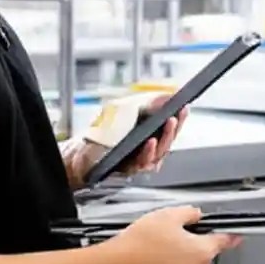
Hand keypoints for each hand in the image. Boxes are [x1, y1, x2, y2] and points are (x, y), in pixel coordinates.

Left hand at [64, 95, 186, 187]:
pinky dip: (149, 152)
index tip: (185, 107)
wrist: (79, 152)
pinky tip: (151, 142)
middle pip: (169, 139)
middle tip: (178, 116)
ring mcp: (141, 159)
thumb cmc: (102, 131)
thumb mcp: (126, 107)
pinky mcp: (133, 169)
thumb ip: (149, 101)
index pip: (170, 124)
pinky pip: (146, 163)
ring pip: (161, 152)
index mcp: (149, 130)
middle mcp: (148, 146)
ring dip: (166, 138)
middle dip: (175, 127)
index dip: (180, 117)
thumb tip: (170, 94)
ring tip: (168, 124)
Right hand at [103, 206, 240, 263]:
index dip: (230, 235)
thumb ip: (190, 213)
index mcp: (202, 252)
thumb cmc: (139, 243)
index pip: (224, 241)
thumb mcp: (168, 215)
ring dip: (180, 258)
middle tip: (170, 236)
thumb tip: (196, 215)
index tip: (237, 235)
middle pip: (203, 253)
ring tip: (157, 249)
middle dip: (192, 244)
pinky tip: (153, 261)